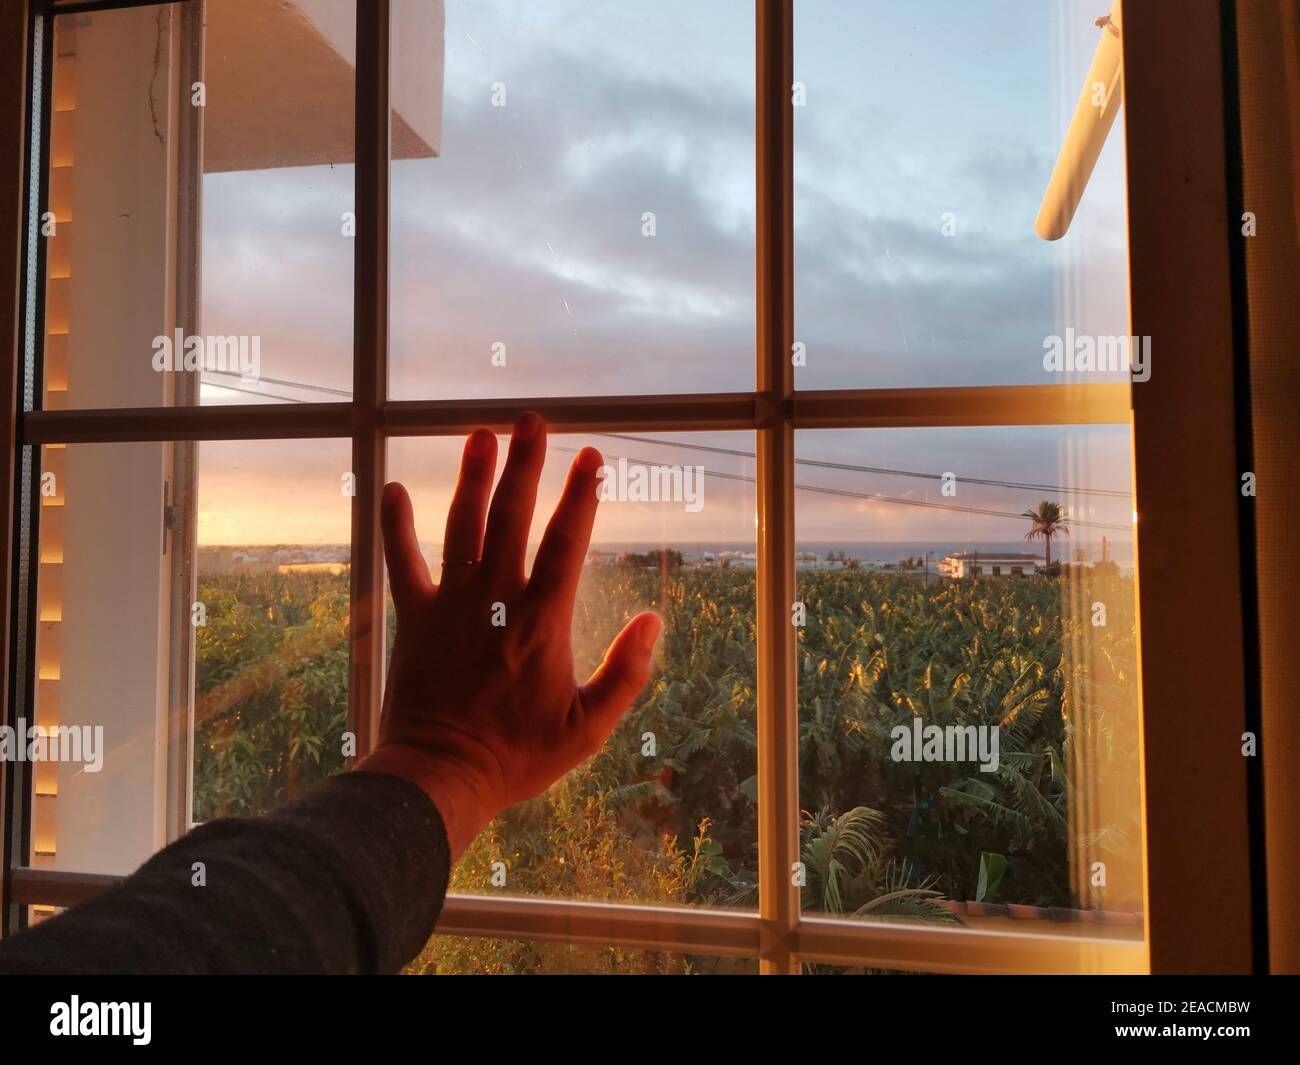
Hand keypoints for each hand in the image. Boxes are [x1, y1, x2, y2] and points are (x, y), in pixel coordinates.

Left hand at [358, 412, 661, 857]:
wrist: (441, 777)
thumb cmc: (517, 755)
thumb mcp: (589, 728)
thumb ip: (626, 672)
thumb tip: (654, 620)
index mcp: (542, 620)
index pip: (566, 541)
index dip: (581, 495)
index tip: (591, 457)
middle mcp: (495, 598)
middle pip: (512, 516)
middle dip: (525, 464)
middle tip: (533, 420)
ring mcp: (450, 603)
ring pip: (462, 525)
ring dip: (472, 477)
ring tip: (480, 434)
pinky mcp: (414, 616)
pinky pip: (402, 560)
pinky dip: (395, 524)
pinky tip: (393, 488)